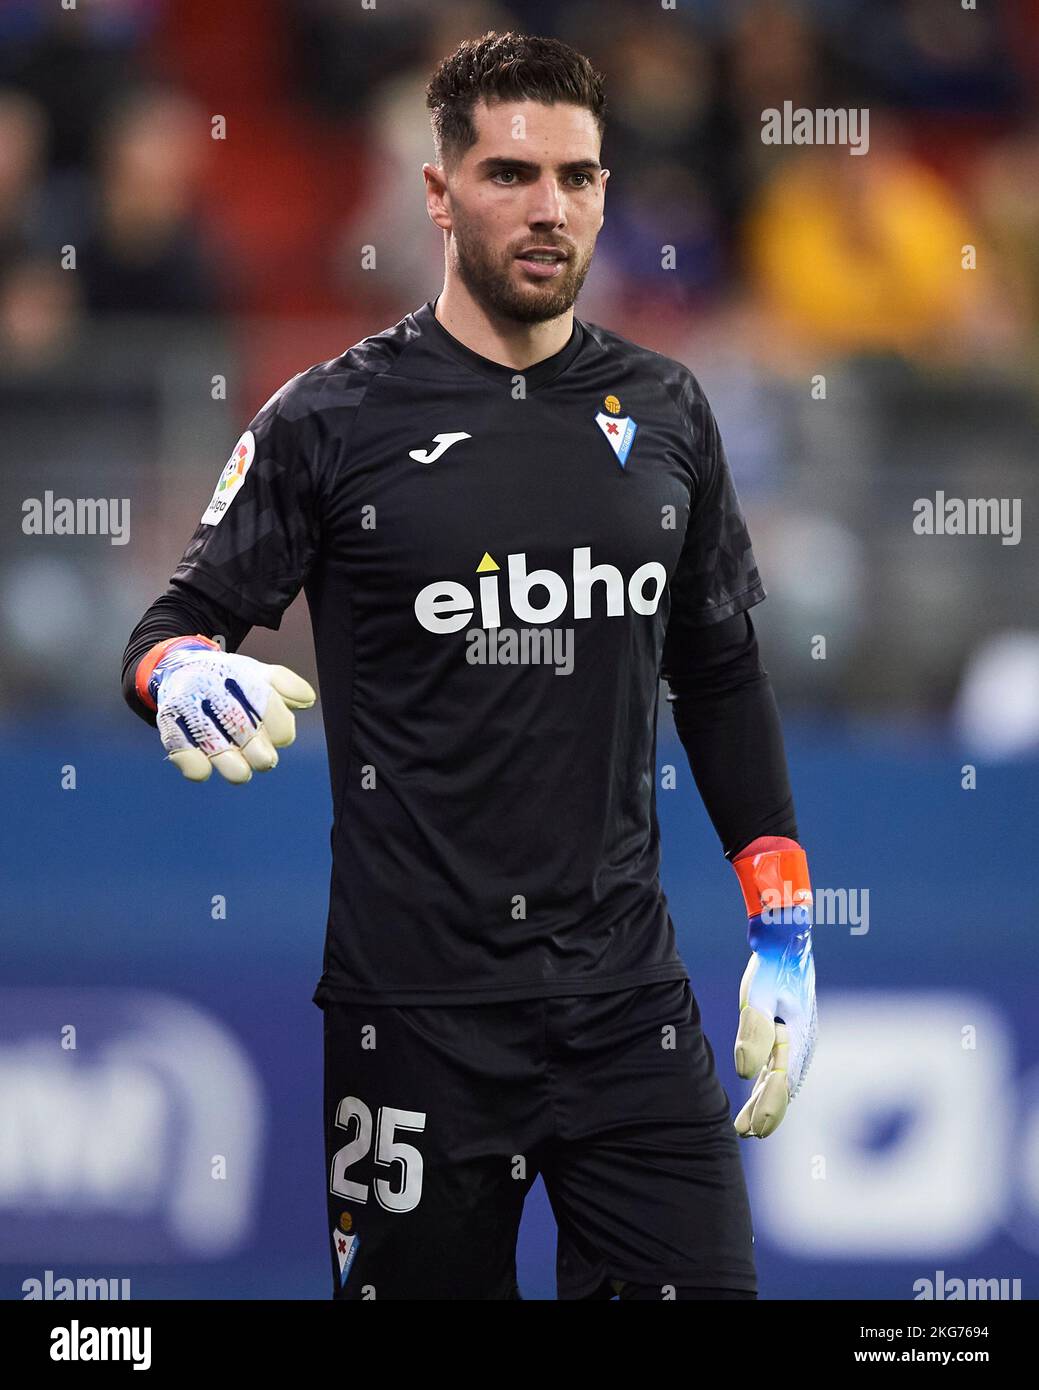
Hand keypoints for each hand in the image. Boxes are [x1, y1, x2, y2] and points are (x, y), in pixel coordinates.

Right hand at [136, 635, 316, 782]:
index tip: (282, 738)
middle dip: (259, 751)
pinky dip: (196, 767)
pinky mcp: (169, 725)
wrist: (178, 668)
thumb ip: (284, 685)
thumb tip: (307, 700)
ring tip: (242, 773)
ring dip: (231, 766)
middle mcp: (211, 686)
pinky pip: (182, 751)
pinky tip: (205, 770)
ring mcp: (188, 706)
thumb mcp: (258, 674)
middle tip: (267, 761)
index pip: (266, 701)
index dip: (280, 726)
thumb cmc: (229, 679)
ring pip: (212, 742)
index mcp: (239, 673)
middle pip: (240, 725)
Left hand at [730, 837, 816, 1137]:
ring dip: (768, 1102)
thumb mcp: (759, 994)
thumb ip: (753, 1030)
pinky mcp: (790, 1029)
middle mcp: (802, 1041)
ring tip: (747, 1126)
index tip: (752, 1131)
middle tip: (748, 1134)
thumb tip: (746, 1071)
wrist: (786, 937)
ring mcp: (799, 1036)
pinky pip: (783, 1065)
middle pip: (786, 1086)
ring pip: (785, 1078)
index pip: (783, 1082)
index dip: (768, 1108)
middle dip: (769, 1111)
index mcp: (798, 1037)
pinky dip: (770, 1084)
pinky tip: (758, 1089)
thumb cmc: (771, 965)